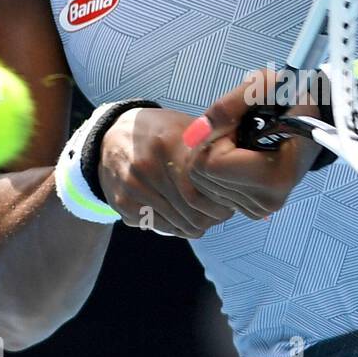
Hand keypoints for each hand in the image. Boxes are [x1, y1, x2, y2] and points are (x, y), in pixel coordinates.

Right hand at [98, 107, 240, 238]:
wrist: (111, 137)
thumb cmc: (158, 133)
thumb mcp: (186, 129)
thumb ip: (211, 150)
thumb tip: (246, 177)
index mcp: (168, 144)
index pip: (202, 190)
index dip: (221, 202)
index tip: (231, 201)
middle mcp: (147, 167)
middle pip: (192, 211)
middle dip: (213, 216)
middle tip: (223, 212)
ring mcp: (132, 188)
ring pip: (179, 224)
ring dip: (198, 224)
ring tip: (205, 214)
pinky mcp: (124, 205)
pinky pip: (162, 227)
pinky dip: (179, 227)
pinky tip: (184, 215)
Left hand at [181, 67, 321, 217]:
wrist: (316, 124)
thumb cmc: (294, 105)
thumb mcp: (263, 89)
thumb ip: (228, 105)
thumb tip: (197, 131)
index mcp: (276, 177)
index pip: (213, 163)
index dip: (218, 138)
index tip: (238, 125)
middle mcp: (267, 200)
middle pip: (202, 175)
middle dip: (213, 147)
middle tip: (239, 133)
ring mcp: (259, 209)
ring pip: (203, 183)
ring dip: (214, 158)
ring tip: (242, 144)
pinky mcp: (252, 211)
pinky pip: (212, 191)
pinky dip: (218, 172)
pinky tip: (240, 159)